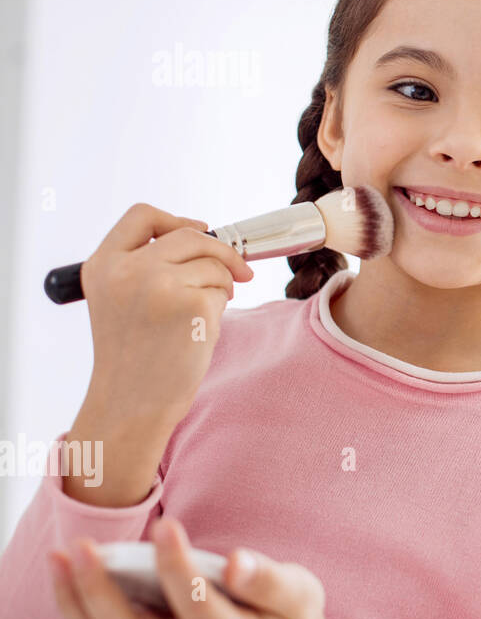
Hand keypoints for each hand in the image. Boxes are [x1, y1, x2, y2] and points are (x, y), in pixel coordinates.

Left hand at [48, 517, 331, 618]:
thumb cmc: (289, 617)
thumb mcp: (299, 597)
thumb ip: (272, 581)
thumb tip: (237, 562)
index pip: (201, 608)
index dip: (180, 569)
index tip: (167, 524)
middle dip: (103, 592)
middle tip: (83, 547)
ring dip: (77, 602)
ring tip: (62, 556)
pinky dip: (78, 613)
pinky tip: (69, 577)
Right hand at [80, 203, 254, 434]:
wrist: (132, 403)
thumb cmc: (135, 355)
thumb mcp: (121, 299)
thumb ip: (146, 264)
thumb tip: (203, 233)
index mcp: (104, 264)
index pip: (142, 216)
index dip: (175, 219)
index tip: (202, 229)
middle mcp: (127, 269)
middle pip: (189, 235)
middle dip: (221, 251)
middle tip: (239, 272)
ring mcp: (159, 284)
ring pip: (213, 264)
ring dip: (221, 285)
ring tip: (200, 317)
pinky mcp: (192, 305)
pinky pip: (223, 290)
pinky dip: (221, 308)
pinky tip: (200, 331)